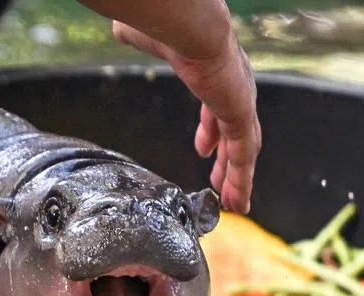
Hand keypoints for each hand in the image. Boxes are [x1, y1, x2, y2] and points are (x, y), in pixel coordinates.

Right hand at [112, 21, 260, 213]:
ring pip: (243, 151)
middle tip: (219, 181)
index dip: (211, 131)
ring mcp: (240, 104)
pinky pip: (243, 157)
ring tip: (233, 202)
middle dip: (228, 160)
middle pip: (235, 134)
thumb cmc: (172, 25)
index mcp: (217, 74)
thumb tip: (120, 30)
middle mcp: (235, 90)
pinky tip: (238, 201)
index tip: (205, 149)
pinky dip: (242, 181)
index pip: (218, 110)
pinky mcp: (241, 117)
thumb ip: (139, 37)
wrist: (191, 26)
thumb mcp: (150, 38)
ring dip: (237, 177)